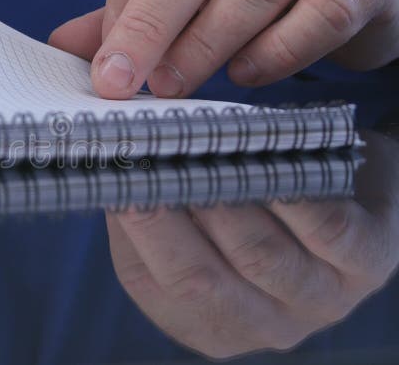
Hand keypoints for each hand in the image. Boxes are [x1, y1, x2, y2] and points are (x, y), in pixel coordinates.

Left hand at [51, 0, 398, 98]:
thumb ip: (131, 13)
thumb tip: (63, 47)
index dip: (121, 8)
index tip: (106, 67)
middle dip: (150, 24)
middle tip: (122, 82)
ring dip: (205, 42)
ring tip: (173, 87)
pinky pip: (324, 10)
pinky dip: (279, 49)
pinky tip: (246, 76)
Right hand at [106, 132, 398, 358]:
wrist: (349, 200)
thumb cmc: (255, 205)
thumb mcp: (198, 223)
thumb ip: (159, 207)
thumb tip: (111, 165)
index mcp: (205, 322)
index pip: (152, 284)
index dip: (135, 231)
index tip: (117, 181)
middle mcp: (261, 326)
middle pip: (199, 278)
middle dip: (166, 217)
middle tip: (146, 163)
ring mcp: (318, 302)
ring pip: (259, 255)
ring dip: (224, 198)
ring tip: (198, 153)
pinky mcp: (368, 264)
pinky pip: (327, 230)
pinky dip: (293, 193)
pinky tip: (269, 156)